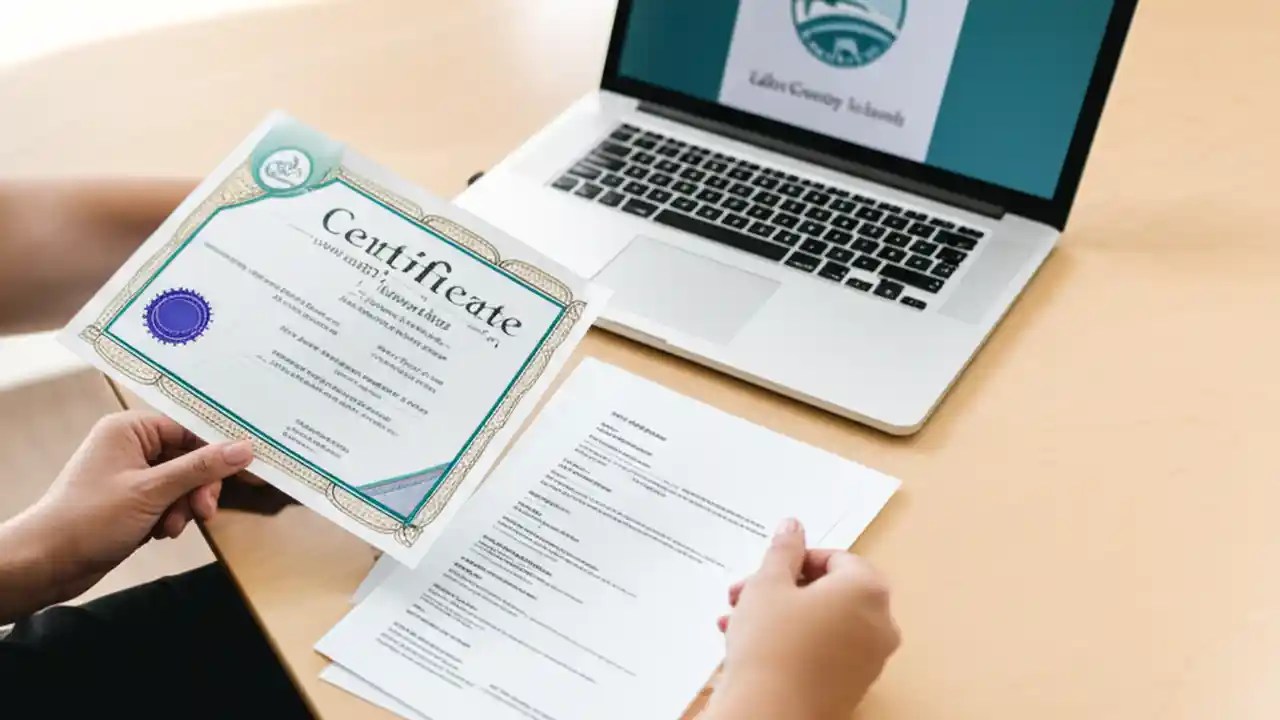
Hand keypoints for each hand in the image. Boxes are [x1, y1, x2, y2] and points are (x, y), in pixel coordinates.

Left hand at [0, 411, 252, 616]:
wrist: (46, 563)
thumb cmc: (90, 519)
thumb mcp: (153, 491)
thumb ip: (201, 468)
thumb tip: (245, 448)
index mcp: (129, 429)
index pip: (190, 429)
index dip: (219, 450)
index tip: (247, 469)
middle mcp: (130, 445)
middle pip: (190, 457)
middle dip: (198, 487)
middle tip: (203, 512)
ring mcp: (130, 474)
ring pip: (182, 482)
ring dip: (184, 506)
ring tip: (170, 527)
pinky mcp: (131, 499)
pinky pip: (169, 500)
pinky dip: (172, 516)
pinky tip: (160, 532)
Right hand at [705, 519, 899, 719]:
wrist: (770, 714)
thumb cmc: (772, 645)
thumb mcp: (768, 584)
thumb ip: (783, 550)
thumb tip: (793, 527)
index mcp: (867, 590)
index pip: (836, 558)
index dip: (795, 559)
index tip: (768, 567)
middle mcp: (879, 623)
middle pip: (828, 591)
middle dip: (780, 589)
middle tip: (744, 593)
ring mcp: (869, 659)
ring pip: (822, 622)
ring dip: (779, 615)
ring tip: (735, 622)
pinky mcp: (852, 685)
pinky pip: (824, 651)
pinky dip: (794, 642)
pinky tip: (751, 645)